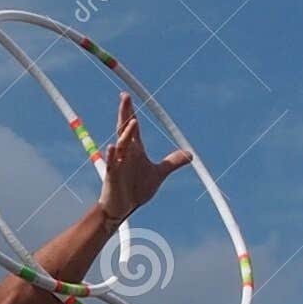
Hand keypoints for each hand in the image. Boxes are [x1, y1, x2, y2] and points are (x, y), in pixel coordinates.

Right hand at [98, 93, 190, 227]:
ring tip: (133, 121)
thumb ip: (172, 162)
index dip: (130, 111)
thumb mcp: (158, 173)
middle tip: (124, 96)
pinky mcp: (112, 175)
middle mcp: (126, 153)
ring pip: (121, 144)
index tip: (127, 96)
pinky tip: (113, 147)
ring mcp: (118, 163)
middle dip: (124, 113)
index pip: (132, 126)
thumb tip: (190, 154)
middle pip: (124, 129)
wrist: (123, 207)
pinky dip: (112, 155)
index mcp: (135, 150)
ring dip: (126, 133)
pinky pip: (111, 164)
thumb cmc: (136, 189)